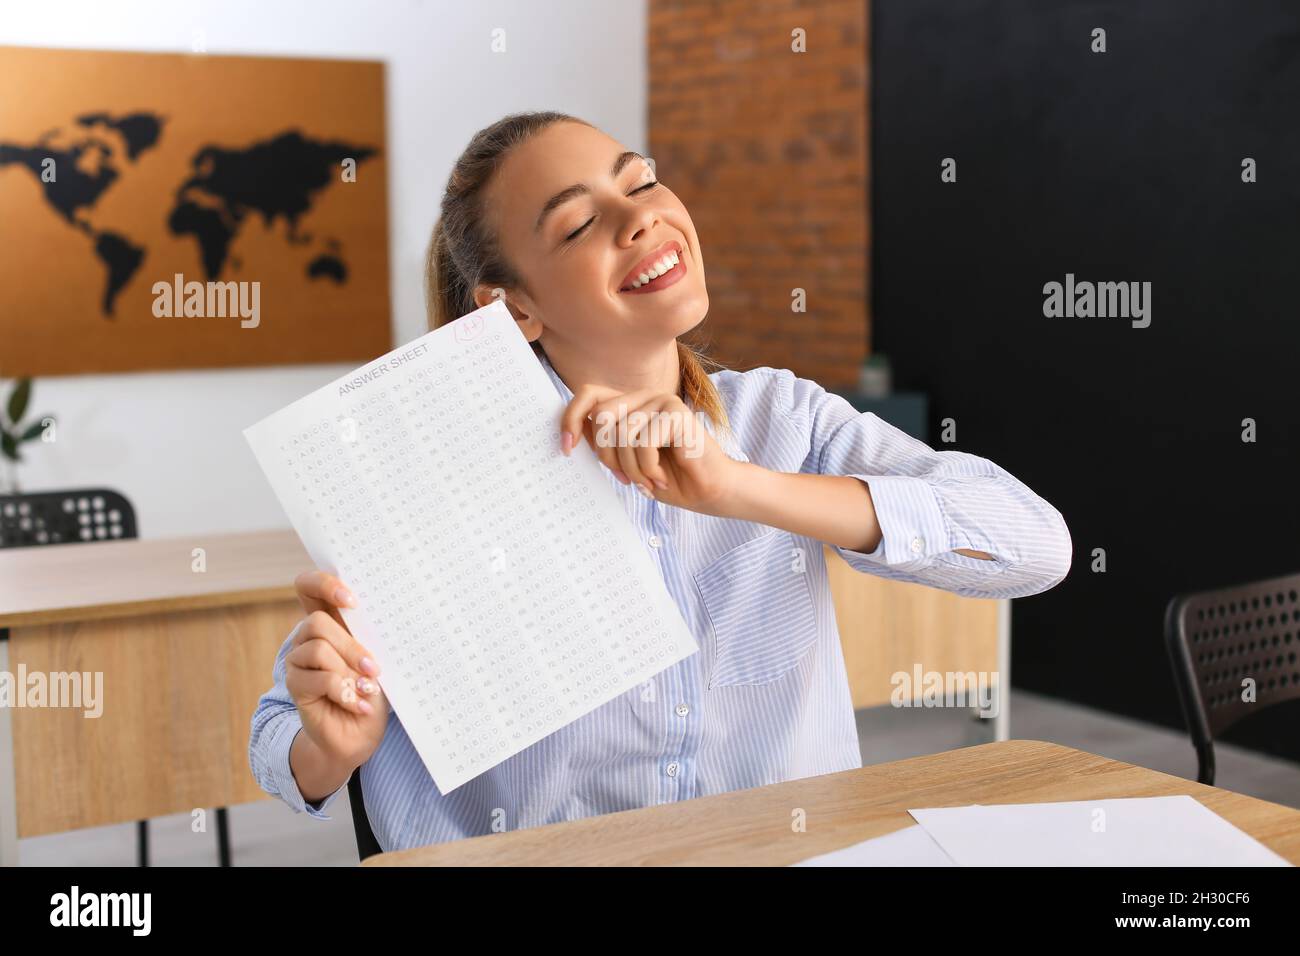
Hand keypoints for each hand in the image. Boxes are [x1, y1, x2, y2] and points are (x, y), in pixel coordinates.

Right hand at [286, 571, 388, 770]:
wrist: (359, 734)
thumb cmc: (371, 691)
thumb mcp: (375, 659)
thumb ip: (368, 637)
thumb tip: (380, 615)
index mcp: (330, 621)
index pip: (309, 587)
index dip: (323, 584)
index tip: (351, 599)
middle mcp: (308, 636)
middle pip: (316, 621)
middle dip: (350, 646)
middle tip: (373, 668)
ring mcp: (298, 660)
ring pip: (318, 649)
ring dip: (348, 672)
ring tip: (366, 689)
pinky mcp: (295, 685)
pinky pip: (319, 679)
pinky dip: (345, 692)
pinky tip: (359, 704)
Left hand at [560, 384, 741, 514]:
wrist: (710, 492)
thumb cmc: (670, 478)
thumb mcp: (626, 460)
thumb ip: (605, 442)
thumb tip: (573, 432)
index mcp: (630, 404)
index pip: (589, 396)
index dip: (571, 419)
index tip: (566, 448)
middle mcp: (644, 396)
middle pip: (601, 416)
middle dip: (607, 455)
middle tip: (623, 478)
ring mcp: (662, 401)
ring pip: (622, 433)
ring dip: (631, 468)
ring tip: (647, 481)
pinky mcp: (677, 412)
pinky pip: (644, 442)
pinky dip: (648, 469)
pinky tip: (662, 477)